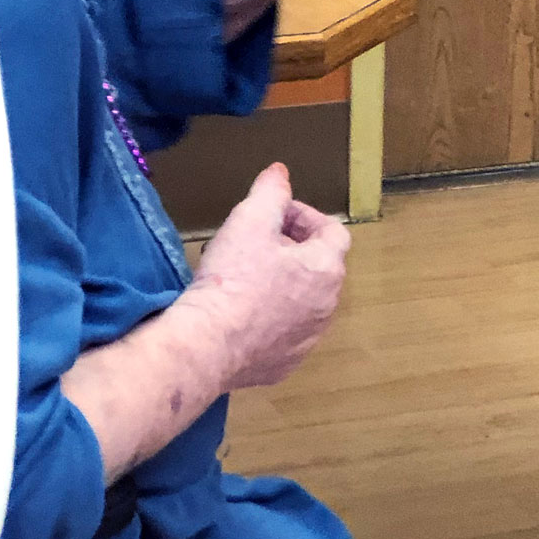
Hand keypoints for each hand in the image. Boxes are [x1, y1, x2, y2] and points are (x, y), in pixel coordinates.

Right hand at [187, 164, 349, 389]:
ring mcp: (307, 340)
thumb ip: (271, 191)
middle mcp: (327, 306)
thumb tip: (279, 173)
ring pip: (302, 301)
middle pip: (318, 266)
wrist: (206, 346)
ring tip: (245, 274)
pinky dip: (269, 318)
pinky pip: (283, 333)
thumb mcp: (251, 219)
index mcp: (327, 269)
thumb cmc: (233, 278)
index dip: (304, 216)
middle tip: (256, 240)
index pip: (331, 232)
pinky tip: (241, 312)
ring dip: (282, 284)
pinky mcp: (284, 365)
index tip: (275, 213)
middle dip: (291, 248)